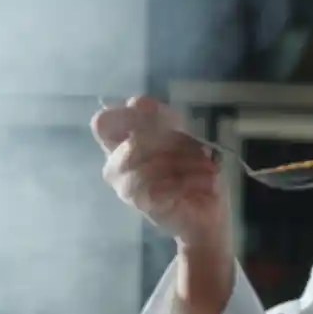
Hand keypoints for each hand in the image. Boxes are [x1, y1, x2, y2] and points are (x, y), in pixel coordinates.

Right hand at [91, 96, 228, 248]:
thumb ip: (160, 118)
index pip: (104, 124)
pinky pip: (160, 187)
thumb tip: (137, 102)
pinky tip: (205, 183)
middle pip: (135, 143)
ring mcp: (125, 188)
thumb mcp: (182, 137)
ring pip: (149, 166)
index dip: (131, 116)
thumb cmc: (192, 172)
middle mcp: (116, 166)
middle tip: (201, 152)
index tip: (165, 121)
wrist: (209, 211)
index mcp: (122, 145)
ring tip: (208, 169)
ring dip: (187, 164)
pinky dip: (188, 182)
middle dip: (174, 145)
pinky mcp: (142, 206)